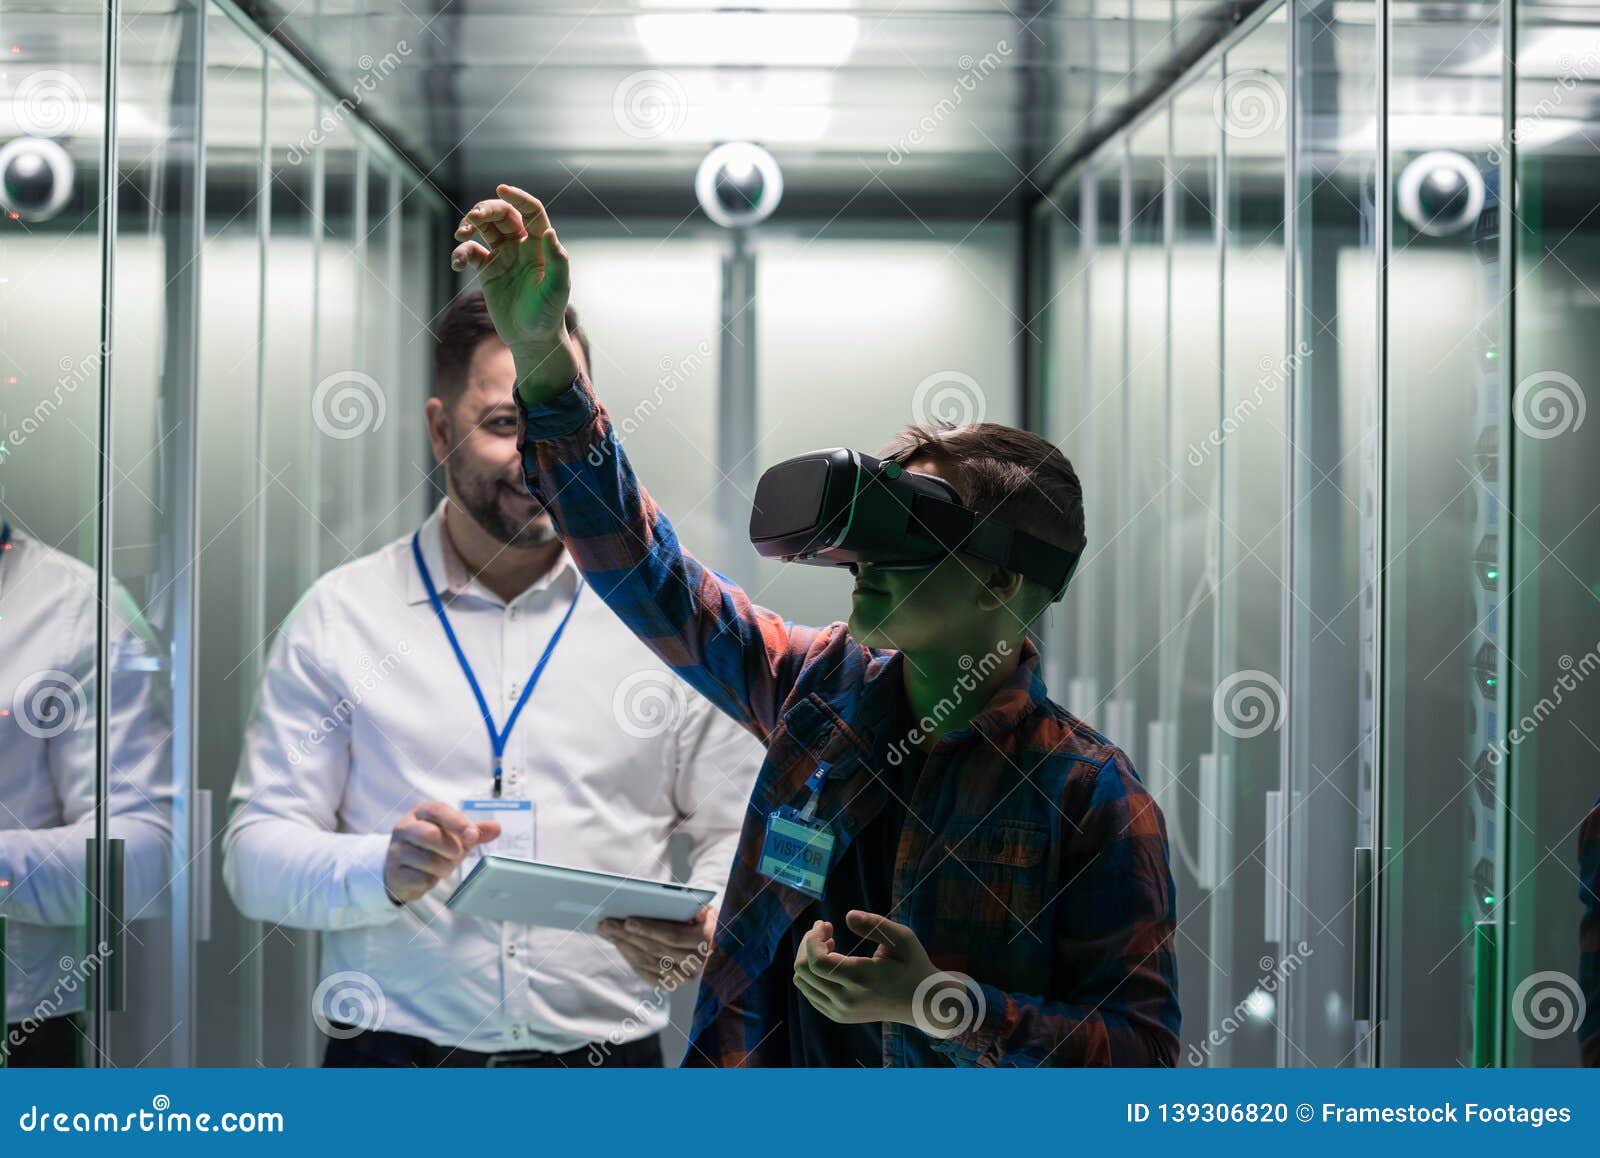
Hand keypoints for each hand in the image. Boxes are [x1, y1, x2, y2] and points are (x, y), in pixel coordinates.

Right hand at [383, 801, 502, 903]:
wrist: (401, 870)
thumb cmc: (431, 848)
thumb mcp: (453, 835)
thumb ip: (473, 831)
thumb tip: (497, 828)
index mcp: (420, 813)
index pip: (437, 810)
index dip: (457, 822)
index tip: (473, 835)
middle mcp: (404, 828)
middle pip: (429, 835)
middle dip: (450, 848)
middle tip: (456, 854)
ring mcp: (396, 851)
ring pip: (427, 860)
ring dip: (444, 867)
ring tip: (443, 866)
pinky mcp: (394, 873)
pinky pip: (420, 879)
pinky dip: (431, 881)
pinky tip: (428, 877)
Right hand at [450, 184, 582, 403]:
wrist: (532, 339)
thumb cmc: (548, 314)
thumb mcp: (556, 289)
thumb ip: (557, 261)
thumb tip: (549, 232)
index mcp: (539, 245)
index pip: (530, 211)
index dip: (518, 197)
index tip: (502, 189)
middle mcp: (521, 245)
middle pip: (502, 214)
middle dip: (486, 209)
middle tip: (473, 217)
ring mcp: (503, 256)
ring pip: (484, 228)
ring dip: (470, 225)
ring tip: (461, 235)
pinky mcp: (487, 270)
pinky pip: (471, 253)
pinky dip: (461, 254)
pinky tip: (457, 265)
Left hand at [596, 904, 716, 988]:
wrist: (712, 933)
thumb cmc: (699, 913)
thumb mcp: (696, 904)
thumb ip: (681, 904)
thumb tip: (649, 901)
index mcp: (707, 939)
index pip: (672, 936)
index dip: (649, 929)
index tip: (627, 921)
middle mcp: (699, 963)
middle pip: (656, 950)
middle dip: (628, 936)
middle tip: (606, 924)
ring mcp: (686, 977)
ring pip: (649, 963)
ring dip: (625, 946)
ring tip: (607, 932)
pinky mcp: (674, 984)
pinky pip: (648, 975)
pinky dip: (631, 960)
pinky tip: (619, 945)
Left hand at [792, 910, 963, 1033]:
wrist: (921, 1003)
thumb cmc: (913, 966)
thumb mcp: (902, 939)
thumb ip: (874, 925)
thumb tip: (847, 916)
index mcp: (861, 979)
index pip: (816, 962)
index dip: (813, 939)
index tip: (825, 923)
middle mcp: (846, 1000)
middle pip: (804, 971)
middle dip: (808, 944)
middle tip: (825, 930)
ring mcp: (840, 1012)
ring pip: (803, 983)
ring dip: (809, 958)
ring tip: (829, 945)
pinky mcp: (839, 1016)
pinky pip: (810, 993)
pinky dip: (812, 974)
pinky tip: (831, 961)